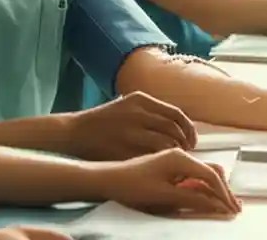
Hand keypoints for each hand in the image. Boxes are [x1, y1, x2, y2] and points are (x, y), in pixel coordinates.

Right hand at [65, 91, 196, 159]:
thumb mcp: (128, 105)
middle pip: (174, 130)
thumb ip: (152, 112)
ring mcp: (131, 132)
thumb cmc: (104, 122)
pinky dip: (161, 162)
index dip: (189, 129)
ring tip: (175, 160)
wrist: (75, 133)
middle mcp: (137, 113)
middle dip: (185, 143)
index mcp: (140, 100)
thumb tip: (180, 126)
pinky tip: (162, 166)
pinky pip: (152, 158)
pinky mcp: (124, 149)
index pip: (177, 114)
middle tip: (186, 153)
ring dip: (175, 154)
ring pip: (167, 144)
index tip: (191, 140)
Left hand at [98, 148, 240, 216]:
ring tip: (224, 204)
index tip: (233, 210)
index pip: (211, 175)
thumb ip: (192, 199)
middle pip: (210, 171)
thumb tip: (218, 206)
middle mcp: (180, 155)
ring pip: (201, 173)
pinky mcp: (167, 166)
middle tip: (234, 208)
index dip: (224, 194)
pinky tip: (204, 196)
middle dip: (223, 190)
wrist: (108, 179)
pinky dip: (201, 186)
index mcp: (181, 158)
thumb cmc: (133, 186)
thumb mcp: (164, 196)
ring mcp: (173, 159)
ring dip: (213, 188)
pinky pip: (191, 175)